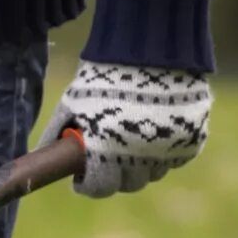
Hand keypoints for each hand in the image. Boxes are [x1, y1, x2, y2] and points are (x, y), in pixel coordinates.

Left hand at [48, 60, 210, 197]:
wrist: (151, 49)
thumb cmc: (103, 75)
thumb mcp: (73, 102)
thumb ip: (58, 131)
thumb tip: (44, 153)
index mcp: (107, 150)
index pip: (100, 188)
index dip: (90, 184)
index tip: (85, 177)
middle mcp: (141, 156)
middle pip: (129, 184)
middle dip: (116, 175)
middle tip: (109, 158)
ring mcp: (171, 149)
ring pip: (154, 172)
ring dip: (142, 164)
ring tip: (132, 139)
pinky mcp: (194, 139)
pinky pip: (177, 157)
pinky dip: (167, 150)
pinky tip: (156, 131)